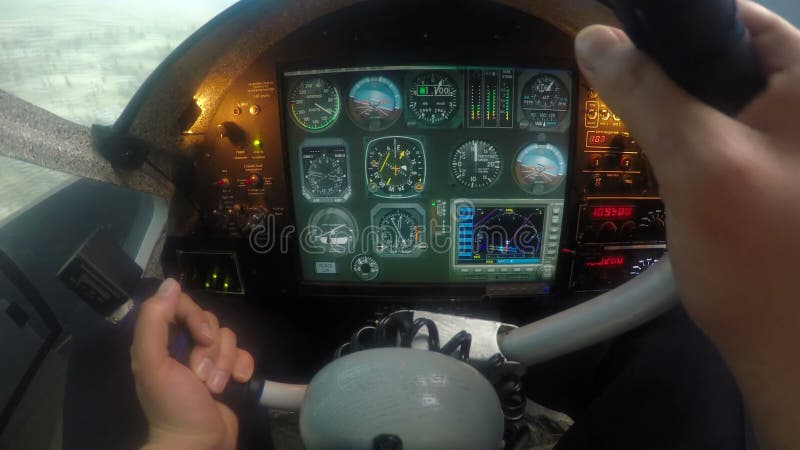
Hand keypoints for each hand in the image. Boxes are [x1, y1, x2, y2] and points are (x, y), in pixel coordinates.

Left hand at [131, 279, 254, 449]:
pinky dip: (242, 367)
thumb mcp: (152, 364)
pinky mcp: (228, 372)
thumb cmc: (173, 406)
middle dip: (211, 349)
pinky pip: (243, 354)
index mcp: (160, 342)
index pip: (182, 305)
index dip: (195, 317)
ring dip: (224, 363)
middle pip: (209, 321)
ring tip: (215, 387)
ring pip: (228, 337)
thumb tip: (170, 283)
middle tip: (202, 374)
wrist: (199, 444)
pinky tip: (237, 382)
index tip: (200, 337)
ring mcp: (207, 360)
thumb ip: (154, 322)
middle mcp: (182, 347)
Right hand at [574, 2, 799, 448]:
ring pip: (720, 107)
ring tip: (628, 134)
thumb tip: (594, 37)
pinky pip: (723, 145)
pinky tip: (661, 171)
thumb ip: (645, 93)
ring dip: (673, 116)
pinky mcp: (775, 184)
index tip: (618, 43)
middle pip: (728, 63)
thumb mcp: (695, 163)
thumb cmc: (757, 255)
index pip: (740, 21)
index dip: (677, 26)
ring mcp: (790, 151)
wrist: (792, 355)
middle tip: (615, 98)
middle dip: (669, 77)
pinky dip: (688, 149)